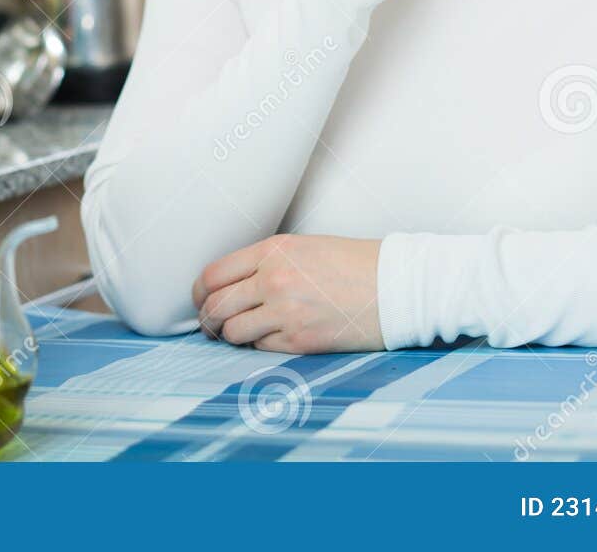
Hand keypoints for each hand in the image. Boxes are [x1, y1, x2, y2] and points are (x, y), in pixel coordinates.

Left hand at [192, 234, 382, 352]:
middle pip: (215, 306)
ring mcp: (285, 312)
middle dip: (206, 320)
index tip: (201, 300)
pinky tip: (273, 338)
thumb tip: (232, 286)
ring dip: (232, 336)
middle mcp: (273, 279)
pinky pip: (260, 348)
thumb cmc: (354, 264)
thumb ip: (266, 263)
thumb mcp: (304, 247)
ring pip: (232, 332)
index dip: (199, 293)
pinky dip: (260, 346)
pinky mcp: (300, 341)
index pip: (213, 274)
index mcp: (272, 251)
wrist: (396, 287)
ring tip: (241, 335)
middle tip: (209, 326)